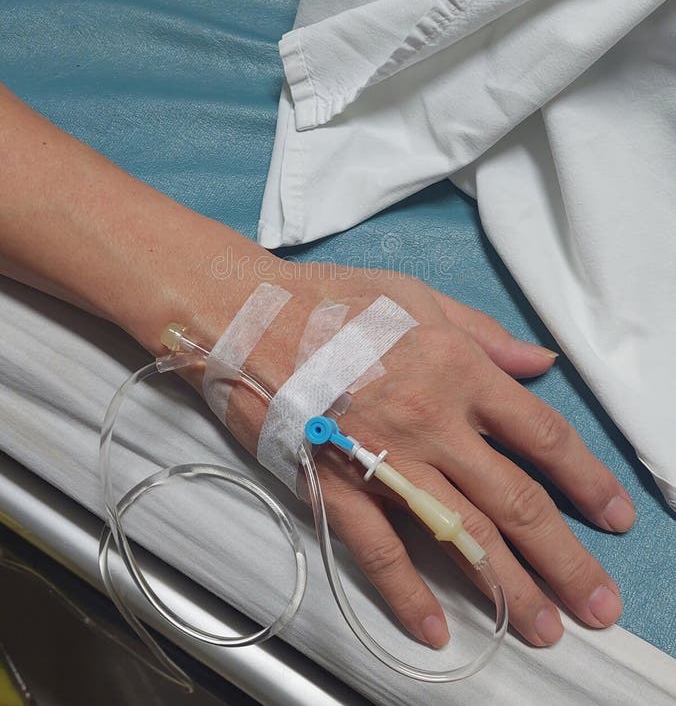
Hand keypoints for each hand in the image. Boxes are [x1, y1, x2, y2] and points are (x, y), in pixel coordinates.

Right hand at [222, 262, 634, 649]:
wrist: (247, 316)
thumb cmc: (333, 300)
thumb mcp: (418, 297)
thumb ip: (483, 333)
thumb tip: (538, 362)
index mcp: (457, 368)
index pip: (540, 434)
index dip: (586, 479)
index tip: (613, 515)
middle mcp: (432, 419)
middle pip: (514, 500)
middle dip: (563, 557)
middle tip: (598, 603)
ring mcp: (382, 457)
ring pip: (458, 533)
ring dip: (505, 587)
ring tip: (543, 627)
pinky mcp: (334, 484)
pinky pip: (378, 548)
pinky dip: (407, 594)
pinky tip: (435, 631)